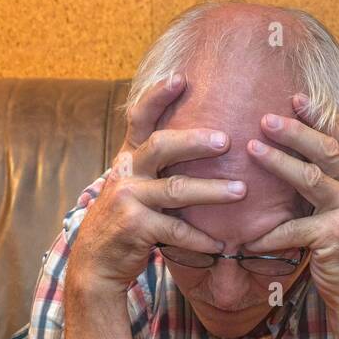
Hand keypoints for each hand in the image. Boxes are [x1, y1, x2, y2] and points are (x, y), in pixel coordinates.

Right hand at [67, 74, 245, 291]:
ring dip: (212, 190)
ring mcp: (128, 198)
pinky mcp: (135, 227)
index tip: (180, 78)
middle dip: (196, 141)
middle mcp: (126, 172)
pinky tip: (220, 244)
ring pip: (176, 189)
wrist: (97, 261)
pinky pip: (176, 230)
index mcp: (129, 157)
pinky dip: (200, 238)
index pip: (140, 118)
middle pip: (162, 146)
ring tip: (241, 191)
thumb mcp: (136, 186)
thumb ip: (157, 166)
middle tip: (227, 140)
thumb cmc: (127, 220)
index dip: (157, 95)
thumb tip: (202, 142)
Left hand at [242, 97, 338, 323]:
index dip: (317, 117)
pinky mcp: (335, 237)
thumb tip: (309, 153)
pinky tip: (248, 241)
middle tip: (264, 118)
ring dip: (278, 162)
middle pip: (325, 150)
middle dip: (294, 131)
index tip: (294, 97)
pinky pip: (293, 230)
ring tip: (251, 149)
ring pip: (310, 179)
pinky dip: (269, 235)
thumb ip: (332, 183)